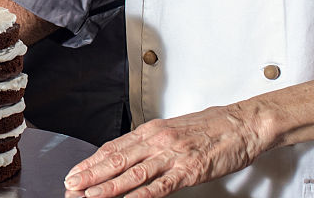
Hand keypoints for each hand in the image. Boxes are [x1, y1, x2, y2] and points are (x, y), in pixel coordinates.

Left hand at [63, 104, 263, 197]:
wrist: (242, 123)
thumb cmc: (212, 126)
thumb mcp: (174, 129)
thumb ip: (151, 143)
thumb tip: (129, 155)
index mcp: (153, 130)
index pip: (113, 147)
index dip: (91, 162)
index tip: (75, 173)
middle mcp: (158, 140)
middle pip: (117, 159)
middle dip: (91, 175)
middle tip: (70, 186)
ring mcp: (173, 155)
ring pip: (133, 173)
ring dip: (108, 187)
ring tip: (89, 196)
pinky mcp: (189, 170)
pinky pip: (161, 186)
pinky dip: (142, 195)